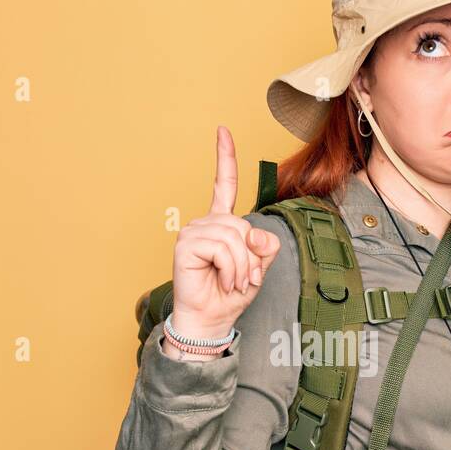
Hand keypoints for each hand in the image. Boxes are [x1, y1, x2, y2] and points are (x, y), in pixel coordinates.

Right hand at [169, 125, 281, 339]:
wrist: (211, 319)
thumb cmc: (231, 294)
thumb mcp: (258, 267)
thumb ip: (264, 246)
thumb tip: (257, 233)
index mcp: (223, 223)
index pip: (225, 185)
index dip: (225, 158)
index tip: (222, 130)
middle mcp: (206, 223)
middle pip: (243, 224)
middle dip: (252, 255)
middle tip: (246, 279)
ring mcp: (193, 232)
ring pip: (235, 236)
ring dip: (242, 265)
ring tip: (234, 281)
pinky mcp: (186, 244)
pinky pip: (222, 247)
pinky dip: (231, 267)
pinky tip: (222, 278)